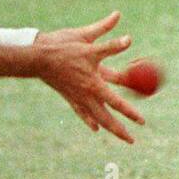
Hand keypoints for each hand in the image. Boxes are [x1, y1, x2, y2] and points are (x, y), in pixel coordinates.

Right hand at [34, 11, 144, 143]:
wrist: (37, 58)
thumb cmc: (62, 46)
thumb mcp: (87, 40)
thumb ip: (109, 39)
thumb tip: (129, 37)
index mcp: (94, 82)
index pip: (117, 102)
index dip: (130, 112)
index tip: (142, 121)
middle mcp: (87, 94)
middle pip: (107, 117)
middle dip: (120, 130)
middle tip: (132, 140)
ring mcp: (77, 98)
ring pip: (96, 118)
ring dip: (109, 129)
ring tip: (120, 137)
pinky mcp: (69, 97)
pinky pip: (81, 113)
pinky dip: (89, 120)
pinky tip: (95, 128)